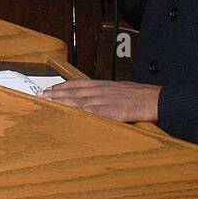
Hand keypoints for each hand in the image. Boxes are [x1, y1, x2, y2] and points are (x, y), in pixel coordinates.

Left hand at [41, 80, 160, 122]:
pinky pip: (91, 113)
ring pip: (78, 101)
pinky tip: (67, 114)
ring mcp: (106, 101)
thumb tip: (98, 101)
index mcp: (104, 86)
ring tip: (46, 103)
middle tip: (39, 96)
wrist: (158, 99)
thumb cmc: (142, 97)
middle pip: (73, 92)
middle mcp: (102, 91)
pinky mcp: (111, 112)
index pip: (78, 84)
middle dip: (55, 94)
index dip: (62, 87)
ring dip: (61, 102)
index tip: (49, 89)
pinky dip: (77, 113)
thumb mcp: (122, 92)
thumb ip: (108, 95)